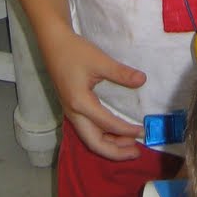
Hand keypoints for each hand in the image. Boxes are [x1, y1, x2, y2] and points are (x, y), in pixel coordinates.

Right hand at [45, 29, 147, 159]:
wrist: (54, 44)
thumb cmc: (75, 51)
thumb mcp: (100, 60)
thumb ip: (121, 73)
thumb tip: (142, 80)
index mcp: (80, 103)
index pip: (107, 124)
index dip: (126, 130)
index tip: (142, 131)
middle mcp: (74, 113)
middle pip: (94, 143)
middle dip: (115, 151)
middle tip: (136, 153)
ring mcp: (72, 112)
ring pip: (90, 138)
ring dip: (110, 145)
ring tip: (129, 146)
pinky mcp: (73, 109)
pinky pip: (88, 130)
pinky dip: (103, 137)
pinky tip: (115, 134)